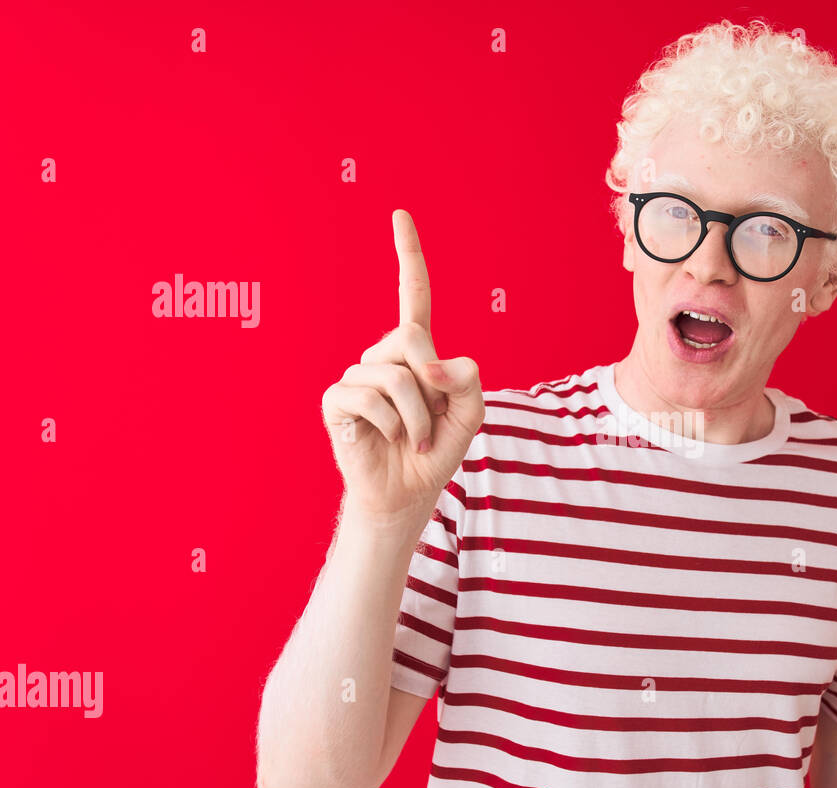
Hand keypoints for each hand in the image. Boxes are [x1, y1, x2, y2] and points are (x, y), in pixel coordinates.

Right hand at [321, 210, 483, 527]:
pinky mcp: (337, 401)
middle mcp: (382, 357)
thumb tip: (427, 362)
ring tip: (414, 439)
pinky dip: (394, 425)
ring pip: (397, 375)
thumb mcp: (470, 413)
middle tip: (433, 421)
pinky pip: (371, 397)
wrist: (407, 493)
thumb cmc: (436, 450)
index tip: (400, 215)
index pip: (412, 296)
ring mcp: (356, 377)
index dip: (408, 256)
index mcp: (415, 352)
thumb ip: (466, 379)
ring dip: (418, 417)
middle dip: (434, 384)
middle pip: (412, 337)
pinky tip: (390, 440)